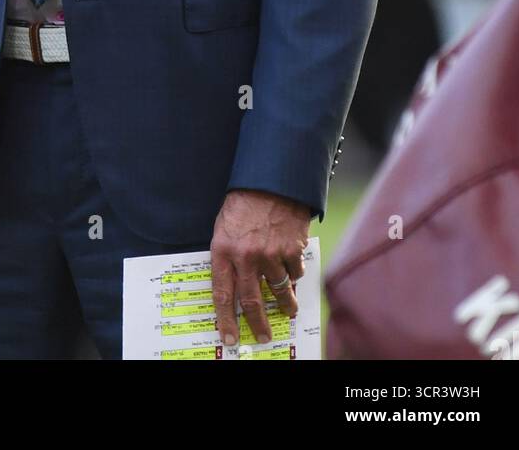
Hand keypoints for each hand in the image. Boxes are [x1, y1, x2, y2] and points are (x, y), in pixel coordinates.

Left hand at [210, 188, 309, 345]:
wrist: (270, 179)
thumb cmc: (243, 202)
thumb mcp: (224, 227)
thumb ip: (228, 256)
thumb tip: (235, 285)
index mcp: (223, 251)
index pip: (222, 295)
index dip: (226, 320)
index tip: (230, 338)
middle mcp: (246, 256)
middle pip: (252, 301)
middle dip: (258, 323)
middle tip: (263, 336)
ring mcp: (271, 254)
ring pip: (279, 291)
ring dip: (285, 304)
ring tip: (289, 311)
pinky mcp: (292, 249)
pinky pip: (295, 272)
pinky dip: (295, 275)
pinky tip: (293, 270)